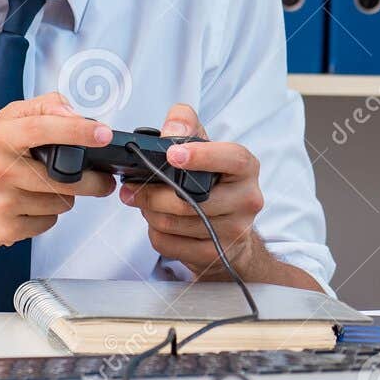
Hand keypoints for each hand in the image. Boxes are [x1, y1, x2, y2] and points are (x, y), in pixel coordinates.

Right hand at [0, 92, 115, 250]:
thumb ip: (39, 109)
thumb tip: (75, 114)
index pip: (42, 127)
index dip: (78, 129)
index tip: (103, 133)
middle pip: (66, 178)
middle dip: (92, 180)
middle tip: (101, 179)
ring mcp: (0, 203)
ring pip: (61, 202)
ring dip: (62, 197)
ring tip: (40, 189)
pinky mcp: (3, 230)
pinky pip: (47, 223)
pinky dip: (46, 216)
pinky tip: (26, 207)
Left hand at [119, 103, 271, 280]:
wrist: (231, 227)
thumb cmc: (213, 181)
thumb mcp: (203, 145)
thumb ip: (186, 125)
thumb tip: (170, 130)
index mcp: (246, 168)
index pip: (232, 159)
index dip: (202, 157)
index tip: (173, 154)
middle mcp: (247, 199)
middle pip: (190, 199)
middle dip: (153, 193)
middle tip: (132, 187)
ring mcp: (234, 230)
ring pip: (175, 223)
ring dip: (150, 213)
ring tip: (144, 203)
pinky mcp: (216, 254)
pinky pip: (171, 245)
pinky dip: (156, 233)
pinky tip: (157, 224)